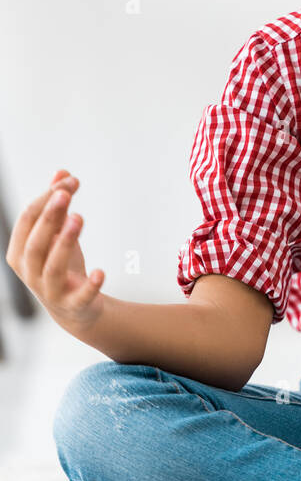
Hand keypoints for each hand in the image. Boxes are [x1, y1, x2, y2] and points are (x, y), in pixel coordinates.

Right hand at [5, 168, 105, 331]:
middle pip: (35, 243)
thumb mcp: (59, 233)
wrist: (76, 308)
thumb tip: (62, 172)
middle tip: (65, 193)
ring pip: (52, 267)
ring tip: (78, 218)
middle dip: (48, 217)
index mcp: (19, 252)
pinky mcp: (72, 305)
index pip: (27, 221)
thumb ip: (58, 205)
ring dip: (64, 242)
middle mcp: (29, 272)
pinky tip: (101, 272)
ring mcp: (49, 291)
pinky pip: (79, 296)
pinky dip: (90, 285)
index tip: (70, 181)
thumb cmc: (63, 265)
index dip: (46, 199)